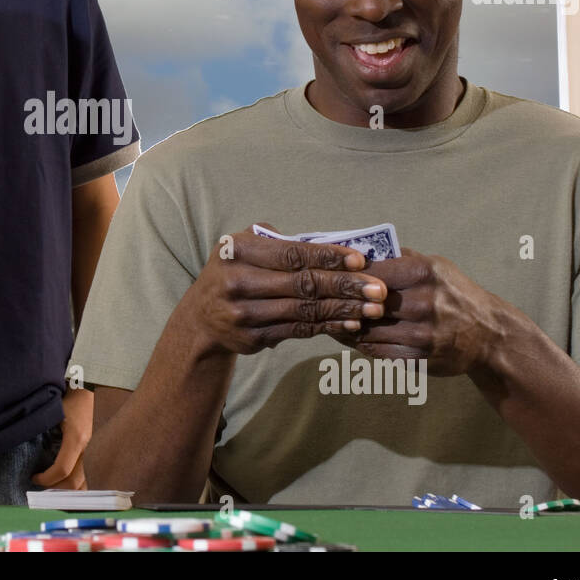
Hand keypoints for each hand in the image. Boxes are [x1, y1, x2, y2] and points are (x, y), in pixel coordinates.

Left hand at [32, 387, 91, 488]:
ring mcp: (96, 453)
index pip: (62, 470)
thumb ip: (41, 432)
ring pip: (84, 485)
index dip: (46, 479)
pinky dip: (77, 484)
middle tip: (41, 485)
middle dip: (55, 488)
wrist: (89, 389)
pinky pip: (89, 478)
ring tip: (53, 485)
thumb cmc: (68, 398)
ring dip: (67, 489)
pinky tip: (65, 481)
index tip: (33, 478)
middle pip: (74, 483)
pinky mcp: (98, 454)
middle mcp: (90, 449)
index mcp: (77, 439)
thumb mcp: (52, 413)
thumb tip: (24, 453)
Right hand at [169, 225, 388, 355]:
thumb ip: (276, 241)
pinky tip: (352, 322)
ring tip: (374, 307)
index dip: (328, 256)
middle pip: (302, 283)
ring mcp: (244, 313)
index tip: (360, 259)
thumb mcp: (241, 247)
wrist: (201, 319)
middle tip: (378, 288)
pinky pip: (299, 330)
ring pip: (304, 310)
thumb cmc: (233, 271)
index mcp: (237, 252)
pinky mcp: (254, 338)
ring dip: (344, 309)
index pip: (291, 254)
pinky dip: (328, 326)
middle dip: (345, 285)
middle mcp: (238, 282)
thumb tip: (327, 243)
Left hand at [345, 248, 510, 375]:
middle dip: (344, 303)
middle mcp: (422, 303)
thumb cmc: (453, 293)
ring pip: (366, 330)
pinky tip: (353, 337)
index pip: (369, 271)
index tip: (333, 276)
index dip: (348, 275)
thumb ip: (398, 258)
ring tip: (335, 319)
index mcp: (423, 273)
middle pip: (364, 302)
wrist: (488, 334)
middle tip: (325, 301)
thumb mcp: (434, 265)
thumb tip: (356, 251)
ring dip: (348, 326)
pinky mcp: (419, 358)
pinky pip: (377, 351)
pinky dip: (361, 344)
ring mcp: (421, 333)